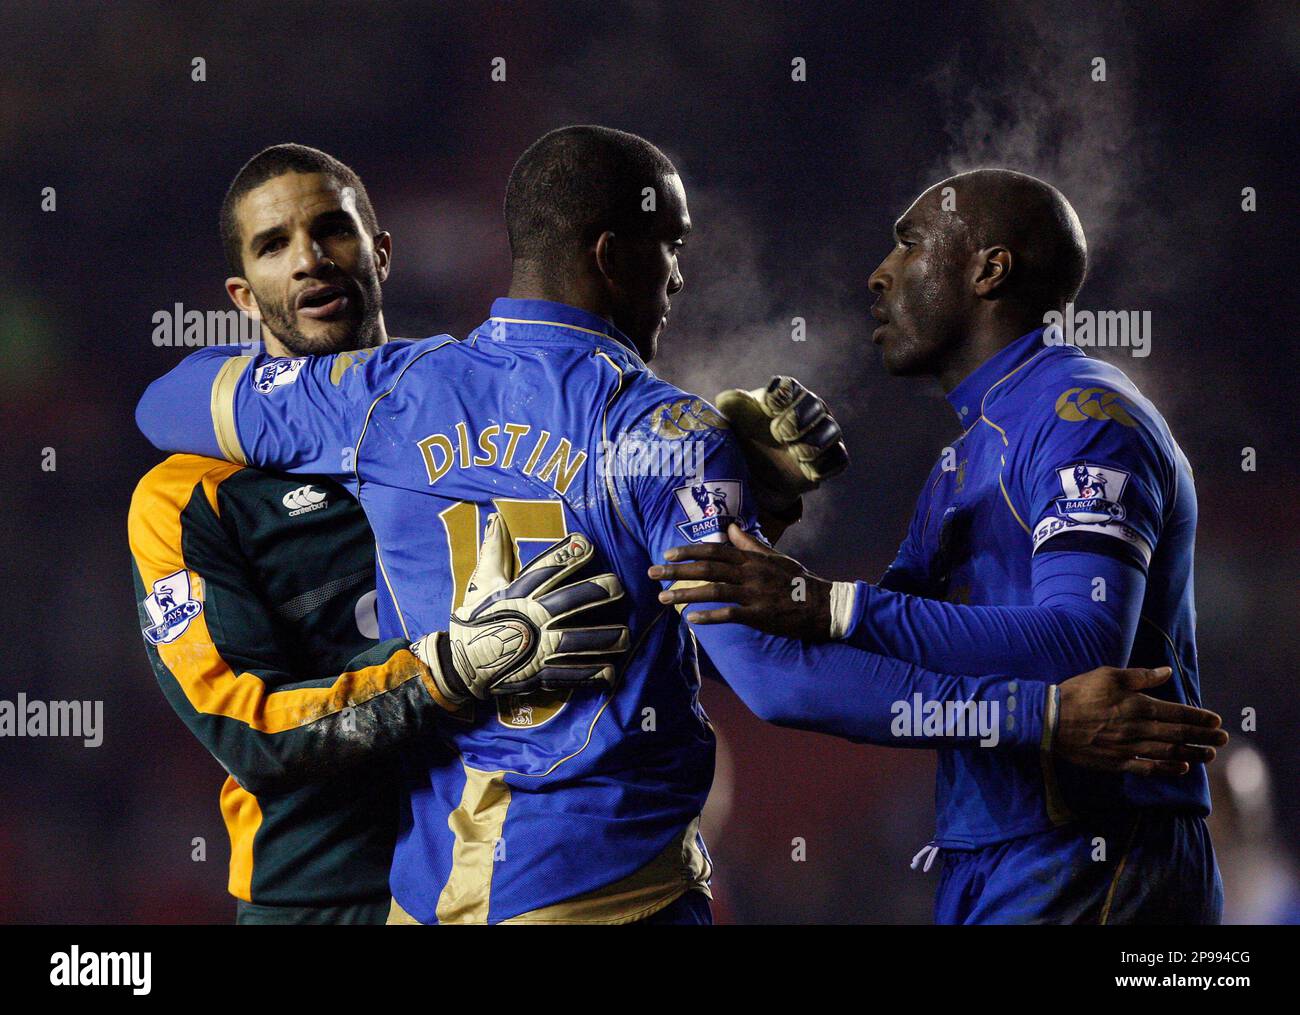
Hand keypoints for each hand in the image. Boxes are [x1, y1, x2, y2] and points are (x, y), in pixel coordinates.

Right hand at [413, 514, 629, 702]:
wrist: (461, 666)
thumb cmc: (476, 620)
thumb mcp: (483, 583)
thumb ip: (494, 552)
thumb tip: (496, 520)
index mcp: (517, 596)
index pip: (544, 571)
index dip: (566, 555)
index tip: (586, 543)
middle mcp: (530, 620)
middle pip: (566, 602)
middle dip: (594, 593)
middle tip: (618, 586)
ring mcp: (536, 649)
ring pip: (574, 641)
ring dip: (602, 639)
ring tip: (625, 635)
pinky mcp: (540, 674)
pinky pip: (569, 674)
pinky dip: (590, 674)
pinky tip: (611, 671)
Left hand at [649, 523, 833, 640]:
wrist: (823, 605)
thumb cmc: (797, 580)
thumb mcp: (775, 557)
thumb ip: (750, 544)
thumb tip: (731, 528)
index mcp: (752, 558)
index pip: (715, 549)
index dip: (689, 551)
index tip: (667, 553)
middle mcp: (750, 573)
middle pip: (707, 568)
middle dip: (676, 570)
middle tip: (651, 573)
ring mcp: (754, 594)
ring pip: (713, 590)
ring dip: (685, 594)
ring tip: (663, 598)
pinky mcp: (759, 615)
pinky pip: (730, 614)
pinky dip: (709, 616)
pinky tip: (691, 619)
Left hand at [714, 376, 847, 537]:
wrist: (753, 474)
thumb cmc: (740, 438)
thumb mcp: (729, 421)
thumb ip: (730, 406)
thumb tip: (728, 399)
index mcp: (781, 396)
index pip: (788, 387)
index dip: (781, 397)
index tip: (767, 411)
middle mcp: (806, 411)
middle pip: (814, 406)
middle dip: (798, 420)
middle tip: (780, 434)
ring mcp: (820, 435)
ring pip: (831, 431)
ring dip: (814, 442)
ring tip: (795, 454)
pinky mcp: (826, 461)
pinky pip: (838, 459)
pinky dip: (825, 464)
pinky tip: (808, 472)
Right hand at [1054, 666, 1227, 775]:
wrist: (1050, 719)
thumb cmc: (1079, 692)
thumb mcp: (1109, 675)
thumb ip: (1140, 676)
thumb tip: (1166, 673)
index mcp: (1138, 705)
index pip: (1177, 713)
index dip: (1198, 718)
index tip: (1216, 721)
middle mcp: (1138, 729)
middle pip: (1177, 734)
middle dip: (1203, 737)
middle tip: (1223, 740)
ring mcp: (1128, 748)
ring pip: (1167, 752)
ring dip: (1191, 753)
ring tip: (1209, 755)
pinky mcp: (1117, 762)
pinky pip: (1147, 768)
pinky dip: (1166, 768)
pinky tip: (1182, 768)